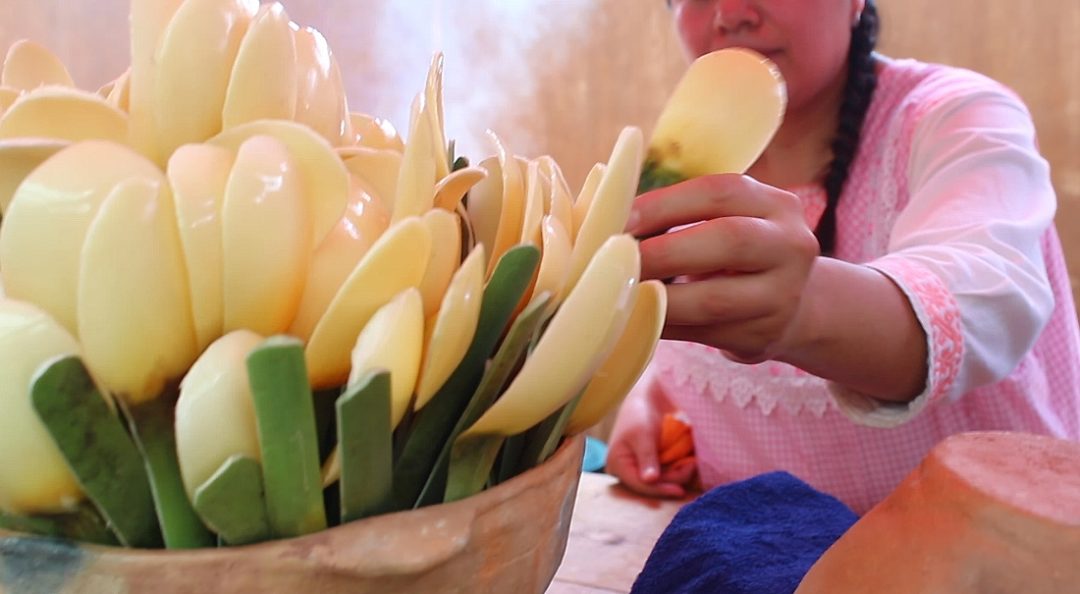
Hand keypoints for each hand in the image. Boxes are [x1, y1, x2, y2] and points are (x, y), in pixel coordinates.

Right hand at [606, 389, 694, 498]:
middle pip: (653, 485)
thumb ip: (647, 458)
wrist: (647, 400)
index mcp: (617, 464)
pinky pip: (667, 472)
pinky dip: (679, 468)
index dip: (659, 490)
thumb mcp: (643, 436)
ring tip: (694, 462)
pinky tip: (690, 461)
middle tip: (693, 467)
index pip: (638, 484)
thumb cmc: (640, 414)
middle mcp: (627, 470)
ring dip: (680, 473)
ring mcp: (640, 468)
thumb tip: (649, 480)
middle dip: (674, 479)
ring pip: (663, 480)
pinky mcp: (653, 465)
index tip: (679, 490)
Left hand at [626, 174, 818, 362]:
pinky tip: (633, 317)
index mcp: (777, 205)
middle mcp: (791, 247)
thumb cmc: (736, 254)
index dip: (665, 203)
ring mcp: (782, 298)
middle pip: (729, 240)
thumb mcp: (725, 221)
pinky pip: (701, 334)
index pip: (719, 193)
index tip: (620, 216)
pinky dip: (661, 325)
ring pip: (713, 299)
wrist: (793, 307)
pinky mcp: (761, 339)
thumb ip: (679, 214)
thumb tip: (604, 215)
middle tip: (615, 258)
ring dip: (657, 296)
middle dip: (664, 250)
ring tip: (619, 290)